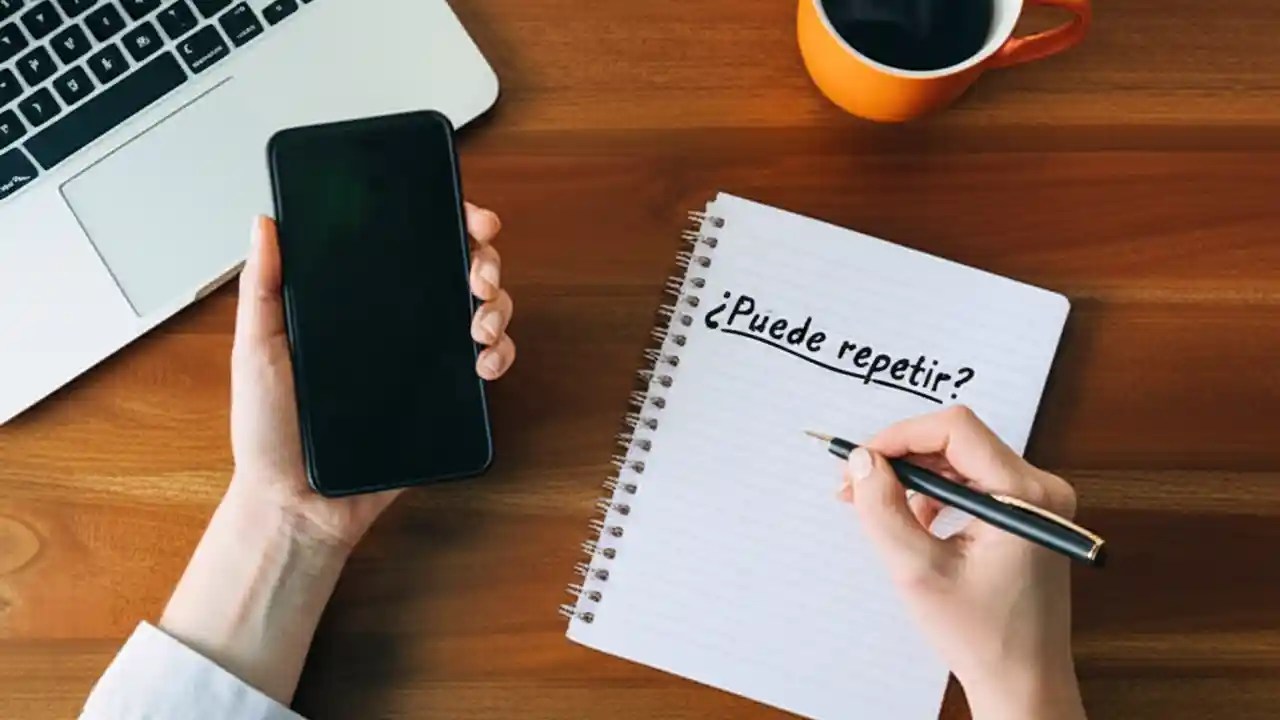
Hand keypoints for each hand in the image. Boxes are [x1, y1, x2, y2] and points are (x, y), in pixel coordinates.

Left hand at [230, 204, 515, 548]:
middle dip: (485, 261)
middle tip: (478, 277)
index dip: (446, 222)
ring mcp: (424, 360)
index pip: (407, 245)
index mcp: (356, 301)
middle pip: (458, 270)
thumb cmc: (268, 432)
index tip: (468, 217)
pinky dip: (499, 356)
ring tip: (481, 322)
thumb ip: (263, 288)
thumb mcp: (256, 350)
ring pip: (483, 313)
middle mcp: (396, 323)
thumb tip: (265, 222)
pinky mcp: (443, 399)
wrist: (299, 504)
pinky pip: (487, 365)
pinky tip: (484, 363)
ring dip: (499, 307)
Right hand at [838, 406, 1084, 719]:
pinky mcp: (1026, 513)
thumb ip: (884, 510)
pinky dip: (935, 493)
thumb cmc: (982, 636)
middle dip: (901, 457)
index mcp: (1025, 496)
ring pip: (961, 459)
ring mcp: (1037, 501)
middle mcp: (1040, 488)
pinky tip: (914, 521)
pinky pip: (972, 481)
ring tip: (876, 504)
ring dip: (914, 476)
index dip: (899, 436)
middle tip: (855, 483)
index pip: (955, 430)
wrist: (1023, 680)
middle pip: (957, 441)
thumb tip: (862, 462)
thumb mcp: (918, 572)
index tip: (860, 460)